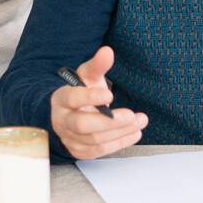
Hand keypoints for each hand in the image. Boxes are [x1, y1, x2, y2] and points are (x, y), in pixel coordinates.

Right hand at [50, 45, 148, 159]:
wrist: (68, 115)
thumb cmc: (80, 93)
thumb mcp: (87, 76)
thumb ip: (98, 65)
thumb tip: (107, 51)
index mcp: (61, 99)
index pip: (72, 98)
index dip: (90, 98)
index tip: (110, 94)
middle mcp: (62, 120)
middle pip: (82, 125)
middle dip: (109, 122)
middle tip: (131, 115)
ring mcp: (69, 138)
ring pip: (94, 140)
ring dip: (120, 132)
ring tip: (140, 120)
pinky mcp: (80, 151)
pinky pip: (100, 151)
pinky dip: (119, 142)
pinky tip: (135, 132)